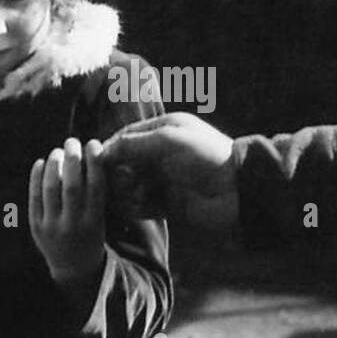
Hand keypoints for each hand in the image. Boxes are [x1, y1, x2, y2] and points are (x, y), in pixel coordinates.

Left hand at [29, 138, 107, 288]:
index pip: (95, 186)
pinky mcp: (35, 227)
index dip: (94, 162)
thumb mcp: (100, 218)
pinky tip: (40, 163)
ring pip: (50, 189)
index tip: (94, 144)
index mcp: (93, 222)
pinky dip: (35, 177)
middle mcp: (72, 225)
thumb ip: (96, 193)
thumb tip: (92, 156)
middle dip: (72, 159)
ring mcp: (51, 226)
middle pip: (71, 185)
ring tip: (57, 151)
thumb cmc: (91, 235)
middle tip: (72, 142)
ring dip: (53, 165)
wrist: (73, 268)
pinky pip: (33, 197)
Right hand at [101, 113, 238, 230]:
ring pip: (129, 185)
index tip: (98, 162)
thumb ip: (134, 143)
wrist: (238, 191)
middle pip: (124, 163)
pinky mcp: (166, 204)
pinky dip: (136, 207)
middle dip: (119, 172)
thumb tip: (102, 151)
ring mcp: (163, 179)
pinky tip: (143, 205)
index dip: (110, 148)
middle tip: (128, 180)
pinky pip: (140, 205)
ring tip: (139, 193)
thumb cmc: (207, 156)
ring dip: (127, 191)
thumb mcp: (169, 140)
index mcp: (163, 130)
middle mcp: (160, 154)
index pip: (126, 136)